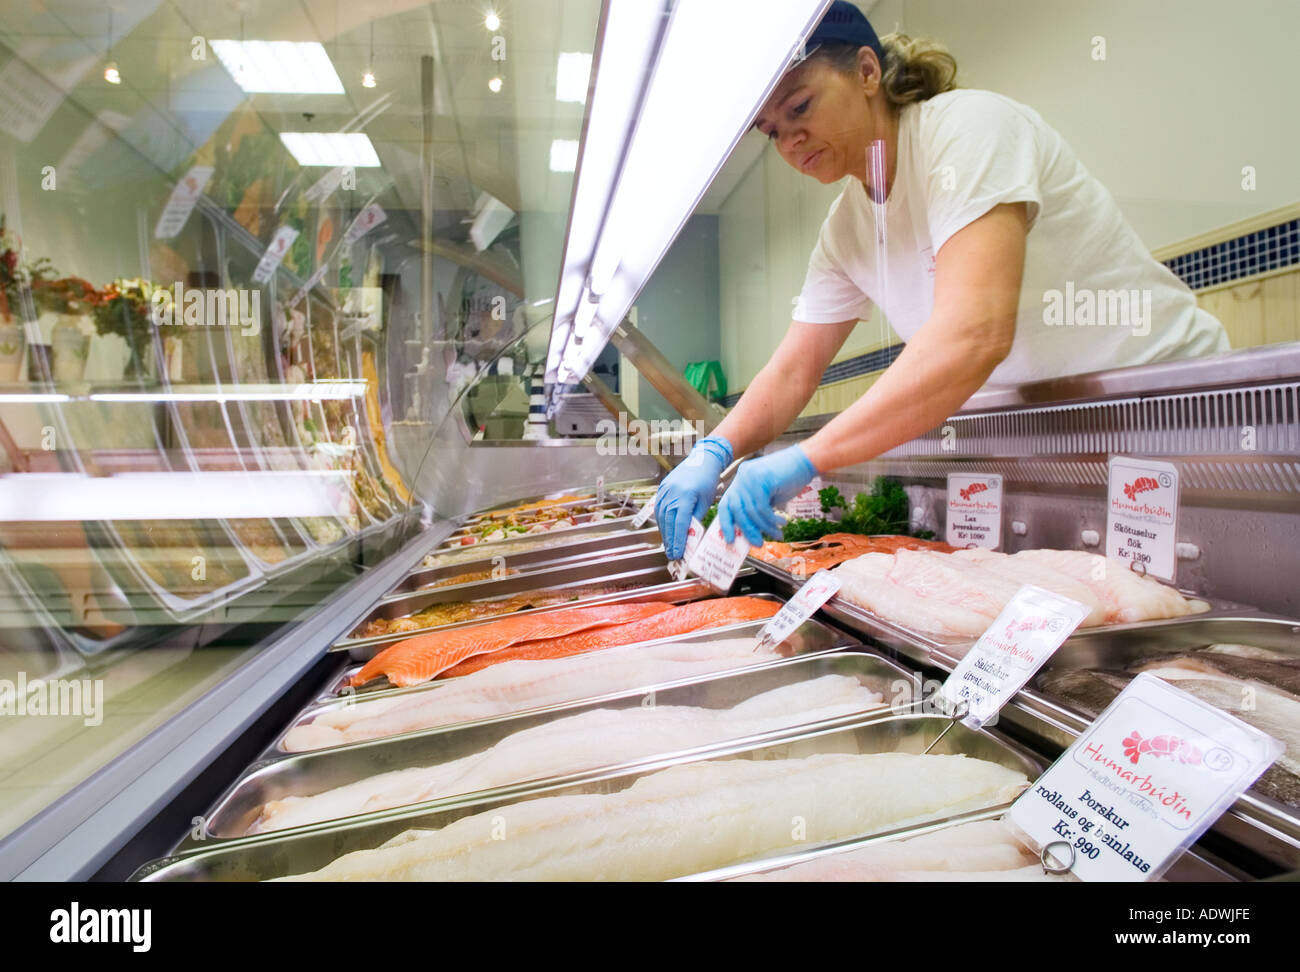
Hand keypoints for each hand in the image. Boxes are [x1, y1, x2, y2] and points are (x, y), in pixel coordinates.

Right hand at [654, 435, 732, 558]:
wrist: (702, 459)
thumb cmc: (707, 480)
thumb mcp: (706, 502)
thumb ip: (696, 519)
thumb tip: (689, 536)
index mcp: (686, 496)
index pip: (680, 524)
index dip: (678, 541)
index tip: (678, 554)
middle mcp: (672, 493)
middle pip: (668, 522)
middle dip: (670, 540)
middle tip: (672, 555)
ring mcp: (665, 490)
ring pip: (661, 516)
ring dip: (664, 532)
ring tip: (669, 545)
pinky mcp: (662, 488)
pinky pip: (659, 508)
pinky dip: (662, 521)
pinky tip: (665, 530)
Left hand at [717, 444, 817, 547]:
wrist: (807, 461)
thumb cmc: (789, 479)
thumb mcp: (768, 496)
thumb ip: (757, 509)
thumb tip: (749, 532)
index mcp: (740, 479)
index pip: (726, 503)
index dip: (726, 523)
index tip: (730, 539)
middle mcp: (742, 476)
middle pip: (737, 509)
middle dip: (747, 529)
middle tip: (757, 543)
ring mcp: (750, 476)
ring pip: (751, 511)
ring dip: (765, 527)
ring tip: (776, 534)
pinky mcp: (762, 479)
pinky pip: (762, 508)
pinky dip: (772, 520)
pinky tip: (781, 523)